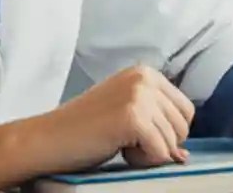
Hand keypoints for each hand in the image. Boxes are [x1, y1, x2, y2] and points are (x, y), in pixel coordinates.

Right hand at [44, 64, 194, 170]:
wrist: (47, 139)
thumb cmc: (84, 131)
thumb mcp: (128, 117)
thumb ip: (158, 126)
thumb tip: (184, 155)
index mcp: (146, 73)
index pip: (185, 110)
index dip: (167, 133)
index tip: (136, 135)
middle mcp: (146, 77)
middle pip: (184, 126)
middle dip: (160, 144)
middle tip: (125, 141)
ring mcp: (140, 95)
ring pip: (173, 141)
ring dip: (148, 153)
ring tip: (118, 143)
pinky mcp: (133, 117)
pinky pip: (160, 153)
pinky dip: (141, 161)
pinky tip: (116, 148)